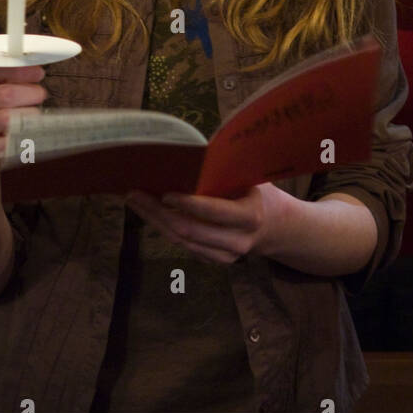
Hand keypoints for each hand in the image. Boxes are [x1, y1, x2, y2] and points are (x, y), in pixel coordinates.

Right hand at [0, 63, 46, 187]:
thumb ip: (11, 72)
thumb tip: (35, 69)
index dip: (18, 70)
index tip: (38, 73)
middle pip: (4, 95)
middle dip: (30, 93)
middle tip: (41, 94)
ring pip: (7, 119)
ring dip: (29, 115)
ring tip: (35, 114)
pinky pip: (9, 143)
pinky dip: (24, 136)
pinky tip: (28, 132)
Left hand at [125, 183, 288, 263]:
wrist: (277, 228)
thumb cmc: (260, 192)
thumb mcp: (251, 178)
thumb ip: (227, 172)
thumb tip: (191, 151)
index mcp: (250, 216)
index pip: (214, 212)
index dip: (187, 204)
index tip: (165, 192)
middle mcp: (238, 241)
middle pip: (190, 230)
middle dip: (158, 213)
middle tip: (135, 194)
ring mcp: (226, 256)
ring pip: (182, 242)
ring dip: (155, 222)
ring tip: (135, 201)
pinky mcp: (215, 261)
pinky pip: (184, 246)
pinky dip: (164, 229)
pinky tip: (149, 213)